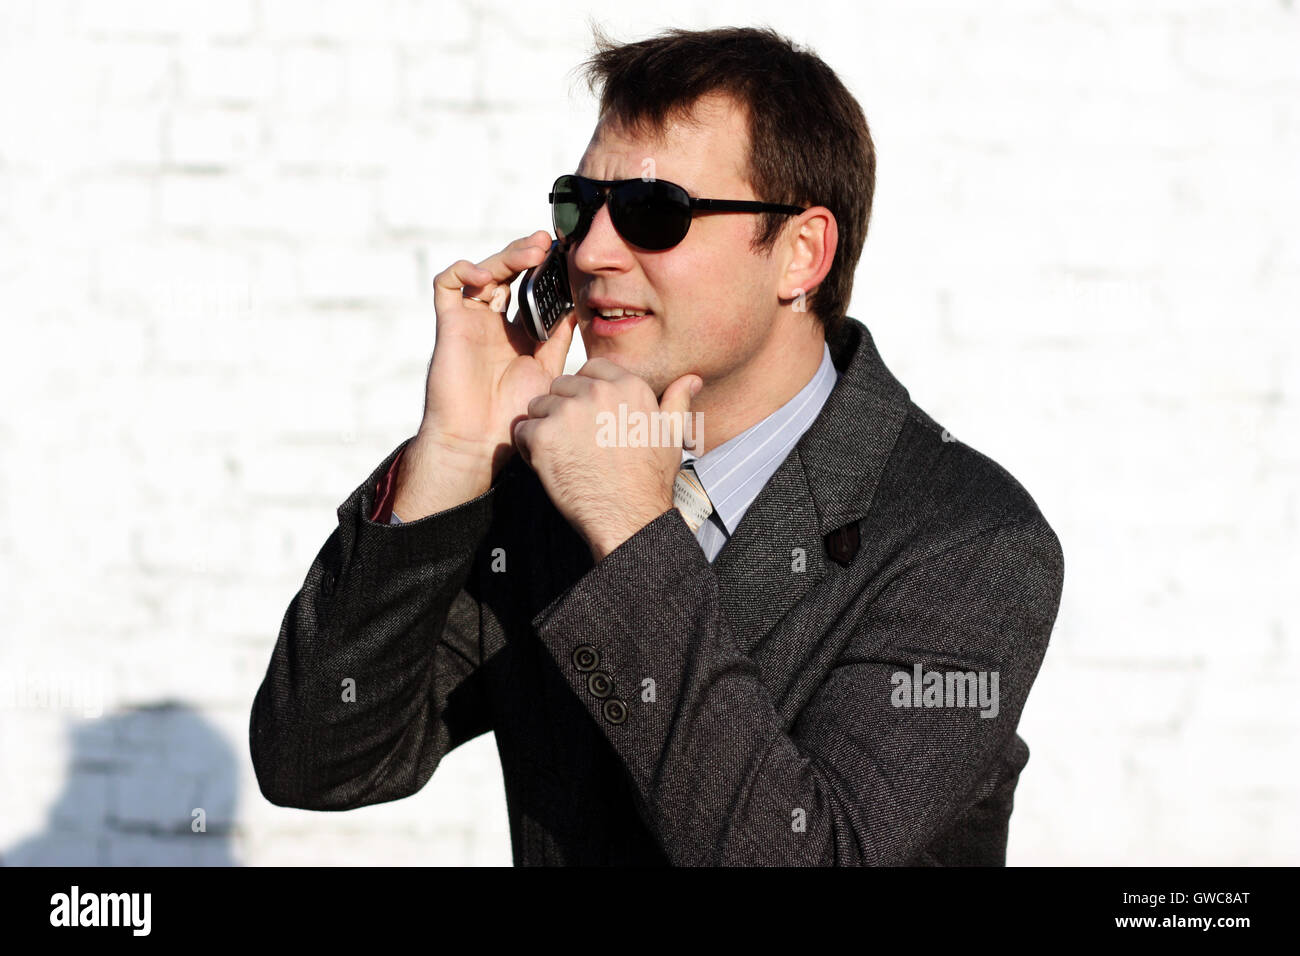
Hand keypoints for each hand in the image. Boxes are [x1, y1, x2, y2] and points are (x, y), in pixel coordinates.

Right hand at [420, 231, 579, 480]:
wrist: (478, 441)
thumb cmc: (513, 414)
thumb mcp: (547, 370)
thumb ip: (558, 339)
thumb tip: (577, 308)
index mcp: (519, 332)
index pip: (532, 289)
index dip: (546, 271)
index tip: (567, 256)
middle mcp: (495, 322)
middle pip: (510, 274)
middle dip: (528, 254)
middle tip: (549, 245)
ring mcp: (472, 321)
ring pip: (484, 272)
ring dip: (506, 257)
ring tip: (532, 253)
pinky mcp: (450, 324)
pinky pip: (447, 286)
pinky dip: (462, 270)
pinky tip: (485, 274)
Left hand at [513, 358, 702, 561]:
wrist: (629, 517)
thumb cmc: (649, 480)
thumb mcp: (672, 435)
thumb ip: (676, 402)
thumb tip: (691, 379)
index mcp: (628, 386)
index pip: (591, 369)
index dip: (586, 393)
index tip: (590, 418)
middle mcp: (597, 391)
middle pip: (562, 385)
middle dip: (564, 409)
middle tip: (577, 442)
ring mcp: (568, 412)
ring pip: (539, 406)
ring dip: (545, 427)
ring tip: (563, 454)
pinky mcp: (544, 435)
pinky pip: (523, 430)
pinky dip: (528, 448)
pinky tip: (548, 465)